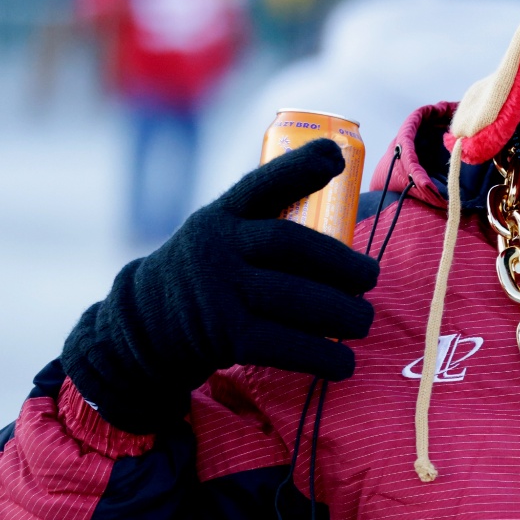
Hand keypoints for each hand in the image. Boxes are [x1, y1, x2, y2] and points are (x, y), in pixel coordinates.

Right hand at [62, 138, 380, 433]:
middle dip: (342, 262)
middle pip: (291, 245)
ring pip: (294, 298)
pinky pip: (284, 346)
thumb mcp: (229, 231)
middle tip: (371, 277)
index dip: (299, 168)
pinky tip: (345, 362)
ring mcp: (220, 293)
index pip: (262, 183)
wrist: (148, 323)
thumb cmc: (218, 272)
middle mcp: (219, 248)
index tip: (335, 157)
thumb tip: (365, 208)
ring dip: (343, 314)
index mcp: (224, 214)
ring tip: (364, 320)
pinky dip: (322, 357)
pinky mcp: (226, 338)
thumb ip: (277, 219)